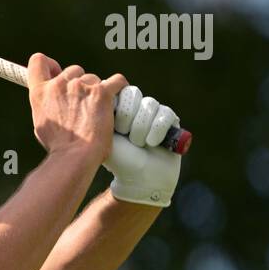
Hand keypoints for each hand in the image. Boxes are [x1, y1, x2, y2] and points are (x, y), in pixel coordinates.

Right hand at [27, 53, 127, 164]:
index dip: (50, 64)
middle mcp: (59, 85)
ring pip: (94, 78)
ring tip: (98, 111)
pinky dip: (119, 87)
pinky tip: (118, 97)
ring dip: (96, 91)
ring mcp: (80, 86)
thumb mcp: (41, 122)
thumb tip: (53, 100)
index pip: (38, 61)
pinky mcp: (102, 92)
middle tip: (83, 103)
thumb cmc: (58, 146)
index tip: (57, 71)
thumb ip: (46, 104)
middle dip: (79, 83)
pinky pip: (116, 81)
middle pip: (73, 70)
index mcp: (40, 92)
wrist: (74, 156)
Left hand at [104, 86, 182, 206]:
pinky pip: (165, 114)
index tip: (114, 126)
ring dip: (141, 127)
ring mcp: (154, 113)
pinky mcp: (170, 120)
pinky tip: (151, 143)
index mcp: (118, 108)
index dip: (117, 107)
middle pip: (134, 93)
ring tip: (137, 143)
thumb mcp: (104, 134)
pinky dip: (156, 130)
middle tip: (124, 134)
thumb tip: (97, 93)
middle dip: (128, 116)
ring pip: (149, 104)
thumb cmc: (118, 159)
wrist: (139, 178)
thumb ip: (100, 113)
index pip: (119, 91)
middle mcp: (135, 108)